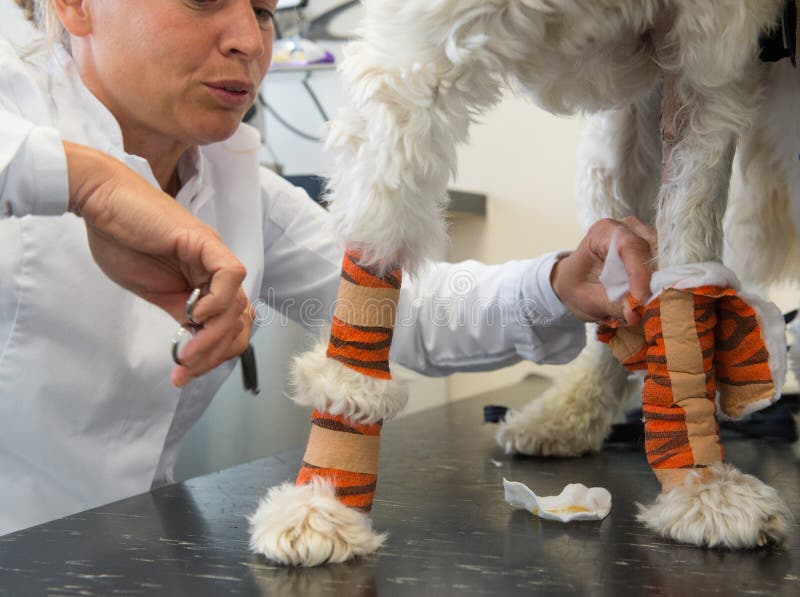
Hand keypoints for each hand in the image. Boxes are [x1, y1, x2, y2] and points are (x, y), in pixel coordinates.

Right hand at [64, 141, 249, 385]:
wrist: (100, 203)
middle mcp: (215, 270)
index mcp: (204, 283)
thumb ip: (178, 312)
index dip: (213, 354)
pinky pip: (230, 275)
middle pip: (240, 321)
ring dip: (213, 337)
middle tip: (185, 369)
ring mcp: (213, 255)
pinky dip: (218, 301)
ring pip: (238, 304)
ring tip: (186, 353)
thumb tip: (194, 342)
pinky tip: (194, 315)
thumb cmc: (120, 240)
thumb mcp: (153, 290)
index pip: (229, 326)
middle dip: (215, 353)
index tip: (184, 373)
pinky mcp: (204, 241)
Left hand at [551, 217, 655, 325]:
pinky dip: (663, 279)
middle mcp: (626, 227)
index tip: (641, 299)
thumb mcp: (588, 299)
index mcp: (603, 232)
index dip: (638, 273)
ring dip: (661, 279)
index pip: (628, 246)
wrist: (575, 282)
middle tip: (652, 306)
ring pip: (663, 255)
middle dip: (654, 278)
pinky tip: (657, 296)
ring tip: (654, 303)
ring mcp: (642, 234)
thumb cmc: (577, 285)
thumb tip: (636, 314)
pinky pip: (665, 262)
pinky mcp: (653, 247)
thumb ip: (612, 304)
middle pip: (651, 248)